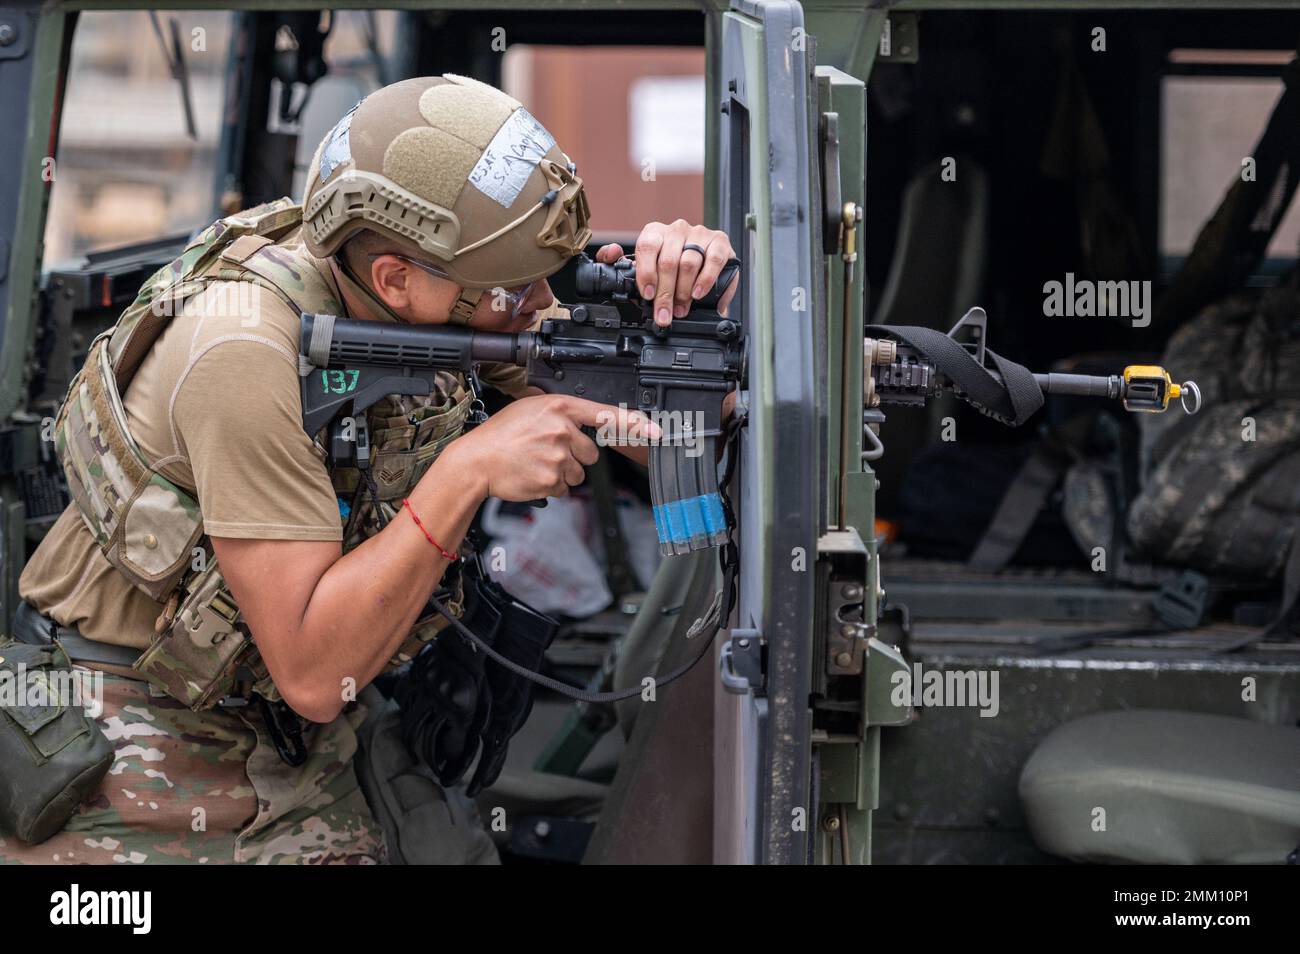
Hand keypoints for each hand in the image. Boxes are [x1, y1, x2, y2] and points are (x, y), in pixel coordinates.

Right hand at [448, 394, 659, 501]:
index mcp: (558, 407)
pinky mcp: (552, 479)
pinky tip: (532, 475)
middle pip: (591, 452)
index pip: (606, 415)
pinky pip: (564, 487)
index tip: (657, 430)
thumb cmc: (500, 436)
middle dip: (575, 455)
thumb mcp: (529, 409)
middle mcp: (561, 430)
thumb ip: (560, 414)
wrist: (476, 461)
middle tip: (548, 452)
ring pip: (578, 472)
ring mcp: (557, 456)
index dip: (636, 424)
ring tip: (536, 463)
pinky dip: (551, 485)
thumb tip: (583, 424)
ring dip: (562, 472)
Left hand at [595, 220, 738, 327]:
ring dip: (684, 291)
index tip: (647, 295)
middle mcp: (676, 229)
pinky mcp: (719, 241)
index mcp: (655, 232)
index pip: (647, 247)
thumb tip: (610, 254)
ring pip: (688, 263)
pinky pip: (713, 260)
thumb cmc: (671, 266)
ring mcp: (699, 233)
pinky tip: (699, 293)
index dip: (646, 274)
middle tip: (664, 314)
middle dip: (665, 293)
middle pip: (668, 261)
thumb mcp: (645, 267)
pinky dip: (705, 280)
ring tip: (681, 309)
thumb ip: (621, 262)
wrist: (704, 259)